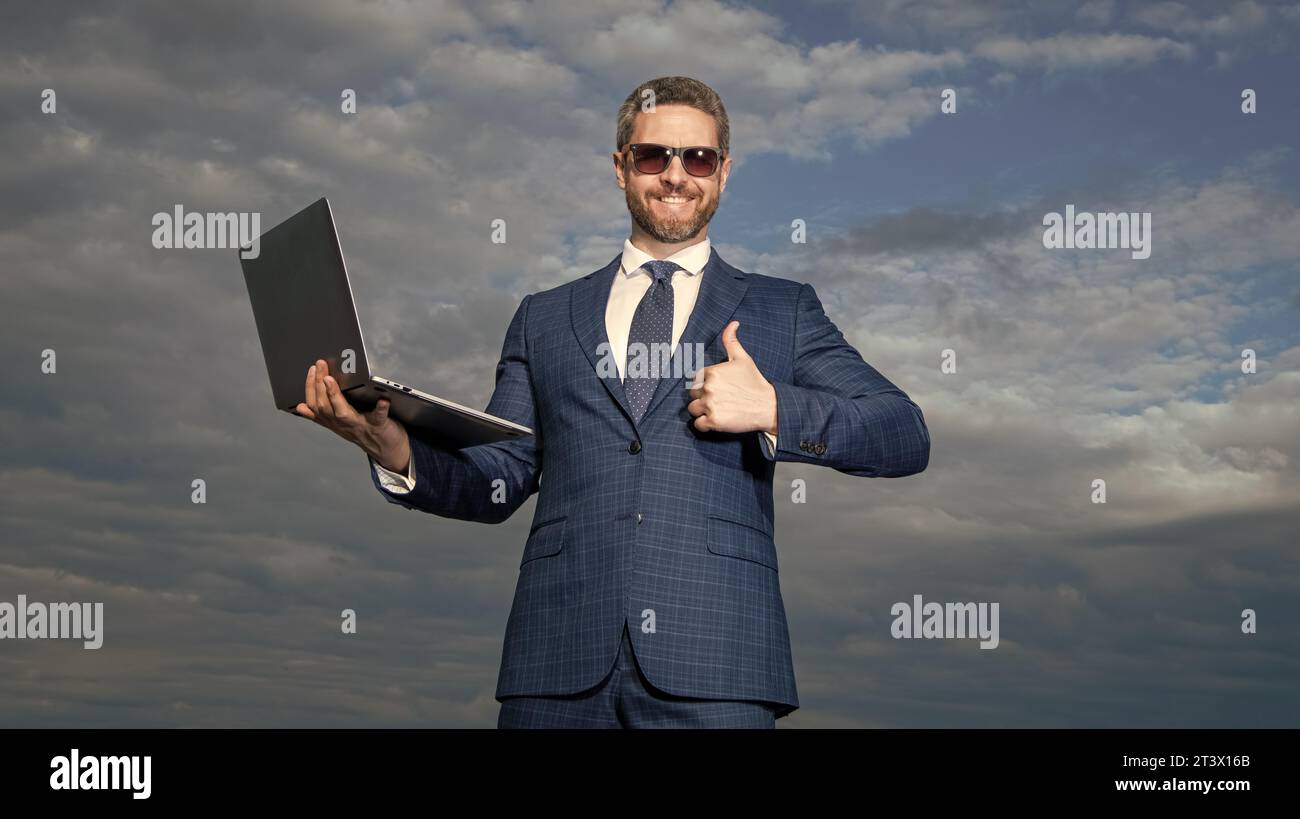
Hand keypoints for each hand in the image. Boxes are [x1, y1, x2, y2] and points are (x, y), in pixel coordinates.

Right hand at [294, 359, 410, 473]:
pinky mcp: (379, 426)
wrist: (386, 451)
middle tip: (320, 365)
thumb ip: (320, 415)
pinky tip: (383, 399)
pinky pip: (378, 417)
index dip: (310, 388)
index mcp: (333, 421)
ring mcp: (360, 425)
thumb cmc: (363, 433)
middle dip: (319, 385)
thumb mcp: (338, 425)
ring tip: (330, 380)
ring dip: (334, 395)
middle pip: (324, 407)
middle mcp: (343, 424)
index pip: (315, 405)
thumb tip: (300, 407)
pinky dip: (380, 408)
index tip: (312, 370)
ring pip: (342, 413)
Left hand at [686, 321, 777, 433]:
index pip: (696, 379)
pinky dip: (704, 425)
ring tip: (718, 409)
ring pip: (693, 409)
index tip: (720, 388)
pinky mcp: (713, 422)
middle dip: (703, 397)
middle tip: (720, 400)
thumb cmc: (755, 382)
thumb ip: (732, 341)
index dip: (706, 384)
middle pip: (693, 394)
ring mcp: (710, 405)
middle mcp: (708, 388)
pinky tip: (716, 420)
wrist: (768, 406)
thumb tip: (733, 323)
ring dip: (702, 411)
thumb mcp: (743, 359)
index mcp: (712, 372)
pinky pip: (698, 425)